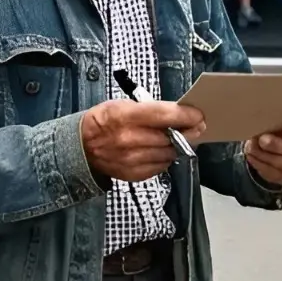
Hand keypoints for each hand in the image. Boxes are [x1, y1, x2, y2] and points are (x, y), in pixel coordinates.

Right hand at [80, 99, 205, 182]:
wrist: (82, 147)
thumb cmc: (105, 121)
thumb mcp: (123, 106)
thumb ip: (151, 111)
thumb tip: (180, 115)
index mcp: (126, 117)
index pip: (165, 115)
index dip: (187, 116)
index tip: (199, 116)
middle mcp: (129, 140)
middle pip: (172, 137)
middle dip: (188, 132)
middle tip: (196, 127)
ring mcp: (132, 160)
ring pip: (170, 153)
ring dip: (177, 146)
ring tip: (176, 139)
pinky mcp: (134, 174)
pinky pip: (161, 167)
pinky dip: (165, 158)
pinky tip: (160, 151)